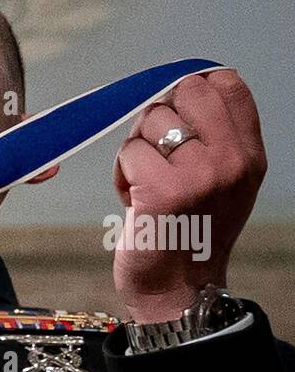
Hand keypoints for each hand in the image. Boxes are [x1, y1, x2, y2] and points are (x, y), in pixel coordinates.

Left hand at [111, 69, 266, 321]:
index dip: (192, 88)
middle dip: (160, 115)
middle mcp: (232, 162)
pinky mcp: (163, 192)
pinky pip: (128, 151)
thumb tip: (182, 82)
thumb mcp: (224, 178)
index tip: (179, 115)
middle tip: (160, 153)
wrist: (180, 290)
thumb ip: (215, 132)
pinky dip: (122, 174)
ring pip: (149, 120)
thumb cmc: (191, 228)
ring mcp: (200, 176)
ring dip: (138, 148)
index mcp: (249, 154)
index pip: (226, 83)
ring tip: (149, 183)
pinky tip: (136, 200)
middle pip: (182, 91)